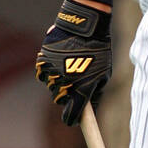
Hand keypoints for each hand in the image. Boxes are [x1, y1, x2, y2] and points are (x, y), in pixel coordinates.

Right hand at [35, 0, 111, 125]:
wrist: (85, 27)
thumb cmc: (99, 51)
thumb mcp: (104, 74)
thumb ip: (95, 93)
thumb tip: (89, 109)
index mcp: (81, 90)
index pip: (71, 117)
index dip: (72, 119)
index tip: (73, 120)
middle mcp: (65, 85)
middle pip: (60, 100)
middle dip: (66, 95)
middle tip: (75, 82)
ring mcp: (52, 73)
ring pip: (51, 87)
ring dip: (58, 81)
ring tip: (69, 65)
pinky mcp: (43, 62)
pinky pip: (43, 74)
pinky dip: (49, 71)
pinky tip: (59, 61)